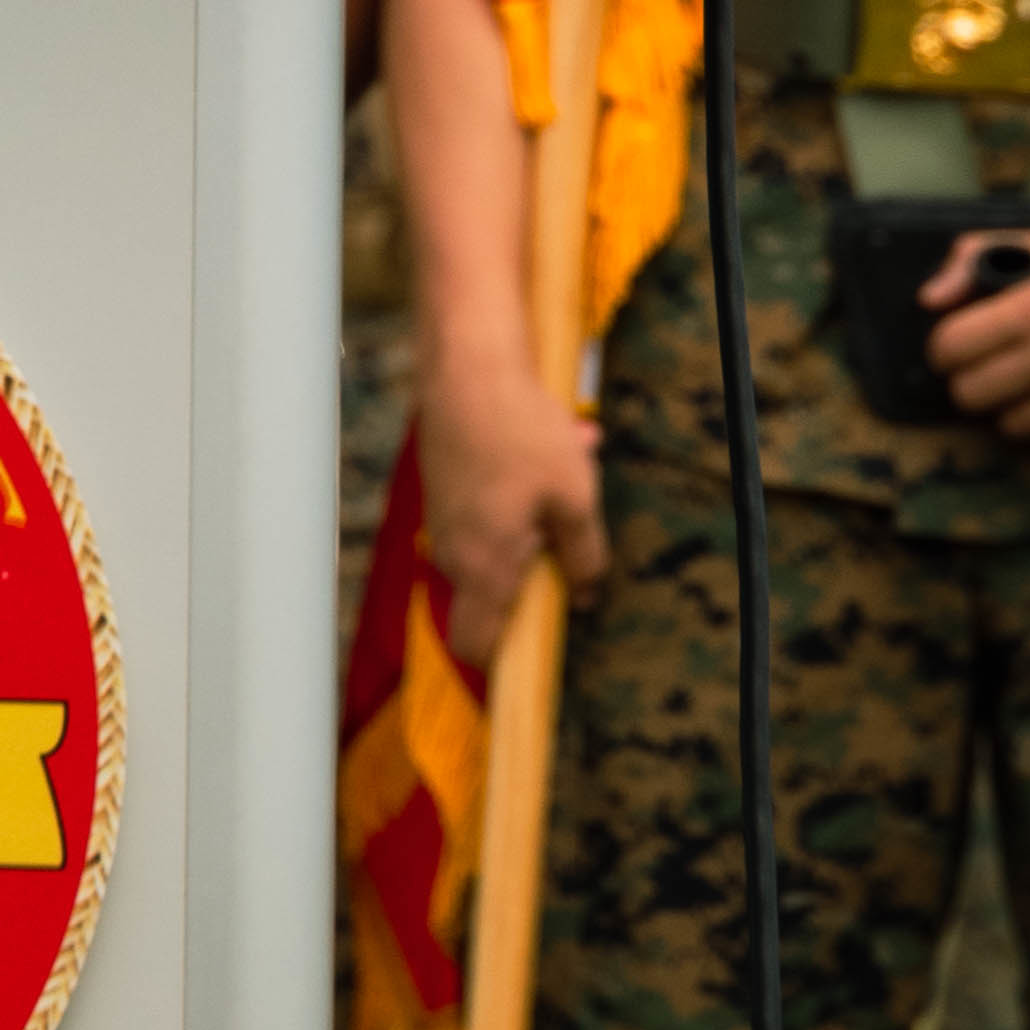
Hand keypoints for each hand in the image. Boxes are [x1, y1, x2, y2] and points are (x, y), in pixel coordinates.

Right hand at [415, 344, 604, 657]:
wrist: (467, 368)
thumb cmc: (521, 434)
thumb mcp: (575, 497)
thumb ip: (584, 556)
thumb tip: (587, 595)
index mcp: (483, 568)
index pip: (474, 645)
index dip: (501, 662)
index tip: (535, 651)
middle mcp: (453, 552)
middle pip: (493, 591)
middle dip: (536, 569)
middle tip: (569, 531)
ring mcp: (442, 518)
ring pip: (494, 541)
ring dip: (531, 522)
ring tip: (566, 470)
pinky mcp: (443, 487)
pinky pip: (484, 509)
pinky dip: (514, 494)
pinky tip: (542, 448)